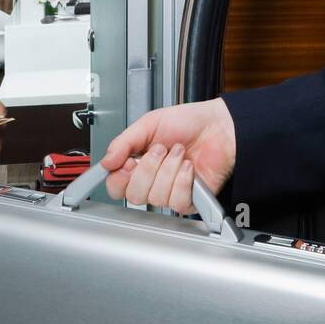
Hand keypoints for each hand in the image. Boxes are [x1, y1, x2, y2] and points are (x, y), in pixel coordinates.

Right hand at [97, 97, 236, 213]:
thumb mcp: (149, 123)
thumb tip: (105, 161)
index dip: (119, 177)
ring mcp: (170, 191)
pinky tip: (189, 167)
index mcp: (138, 163)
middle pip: (133, 195)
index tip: (128, 162)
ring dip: (169, 169)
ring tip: (180, 153)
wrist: (219, 126)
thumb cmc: (189, 122)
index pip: (115, 185)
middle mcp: (152, 180)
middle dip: (148, 168)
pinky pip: (177, 201)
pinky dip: (183, 180)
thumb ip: (123, 142)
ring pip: (156, 197)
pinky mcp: (189, 199)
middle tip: (161, 149)